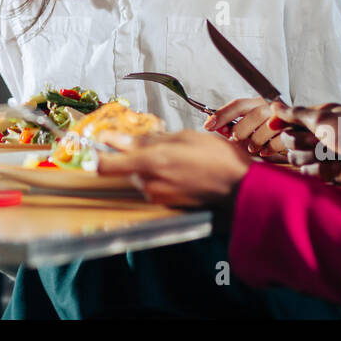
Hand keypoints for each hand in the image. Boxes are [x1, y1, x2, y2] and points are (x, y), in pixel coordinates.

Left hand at [95, 130, 252, 205]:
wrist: (240, 186)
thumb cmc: (216, 157)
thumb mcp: (182, 137)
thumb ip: (146, 139)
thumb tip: (116, 139)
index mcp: (151, 163)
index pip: (106, 165)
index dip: (100, 153)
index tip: (100, 143)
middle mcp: (150, 183)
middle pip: (126, 168)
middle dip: (136, 155)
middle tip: (161, 144)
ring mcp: (158, 196)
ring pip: (141, 176)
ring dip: (151, 166)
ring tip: (177, 157)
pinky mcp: (167, 204)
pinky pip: (154, 186)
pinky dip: (161, 176)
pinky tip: (181, 169)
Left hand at [204, 97, 289, 158]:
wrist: (301, 127)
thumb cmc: (272, 124)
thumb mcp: (253, 120)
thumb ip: (234, 121)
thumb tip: (212, 124)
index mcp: (260, 100)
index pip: (238, 105)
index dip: (222, 114)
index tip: (208, 125)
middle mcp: (272, 106)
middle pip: (251, 118)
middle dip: (241, 132)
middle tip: (237, 138)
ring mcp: (285, 118)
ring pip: (263, 132)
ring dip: (255, 143)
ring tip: (253, 146)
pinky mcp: (294, 131)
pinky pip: (276, 143)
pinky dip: (268, 149)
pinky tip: (265, 149)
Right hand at [281, 102, 340, 184]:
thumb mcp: (321, 118)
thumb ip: (294, 113)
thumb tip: (274, 104)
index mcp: (320, 117)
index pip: (291, 120)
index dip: (281, 123)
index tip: (272, 126)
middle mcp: (320, 134)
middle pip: (289, 141)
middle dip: (302, 142)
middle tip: (319, 140)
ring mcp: (323, 154)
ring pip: (297, 158)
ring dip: (312, 156)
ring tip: (331, 153)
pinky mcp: (327, 172)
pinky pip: (309, 173)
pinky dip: (321, 169)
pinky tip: (335, 166)